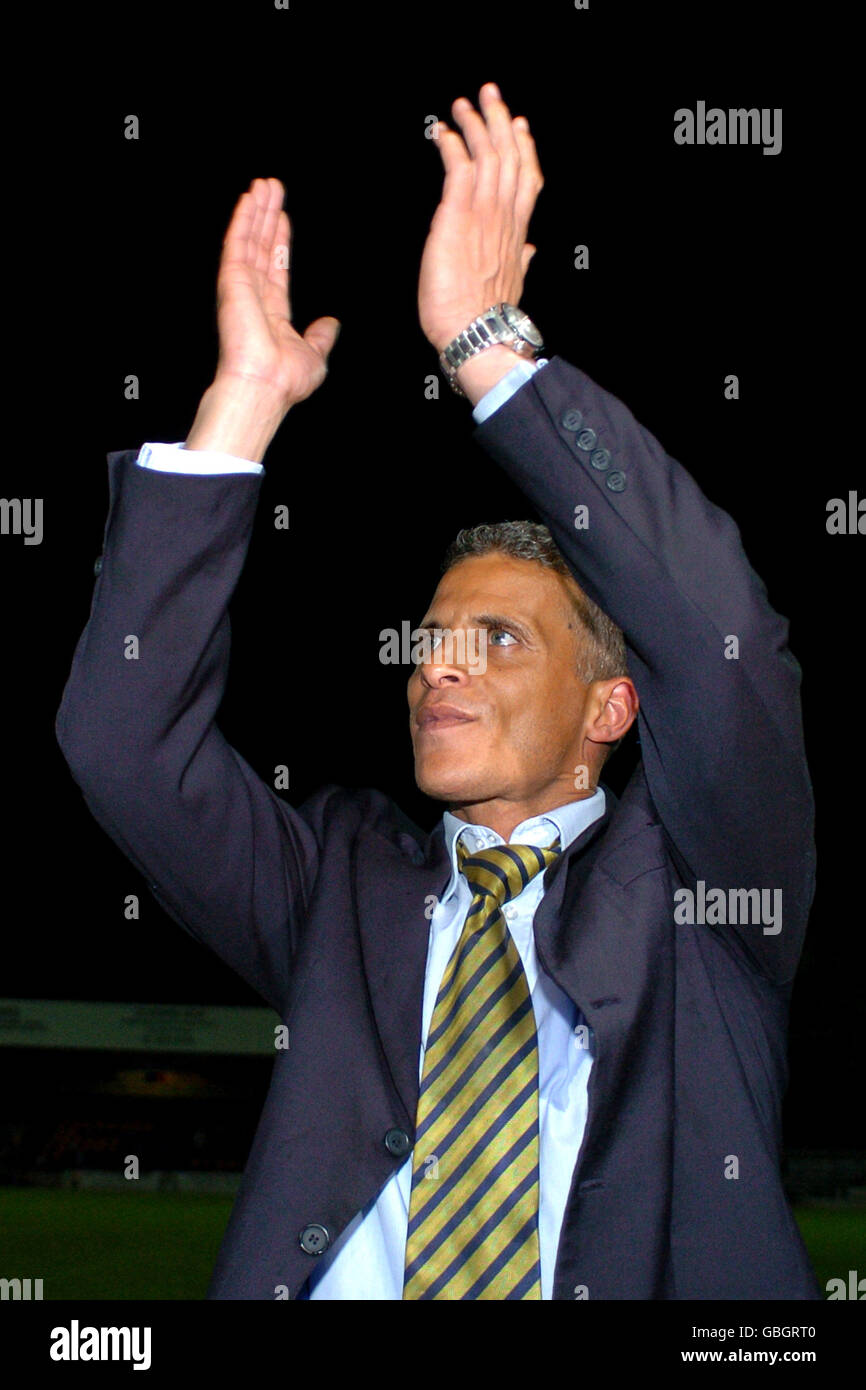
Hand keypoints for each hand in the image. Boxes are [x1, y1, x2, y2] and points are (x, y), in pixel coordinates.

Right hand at [213, 177, 339, 408]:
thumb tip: (332, 324)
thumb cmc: (286, 379)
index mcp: (271, 314)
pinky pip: (237, 243)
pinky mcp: (232, 280)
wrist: (265, 385)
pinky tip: (248, 198)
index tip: (283, 219)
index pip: (276, 269)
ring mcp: (241, 287)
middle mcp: (254, 297)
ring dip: (256, 210)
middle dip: (267, 217)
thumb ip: (320, 337)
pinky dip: (243, 219)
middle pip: (261, 247)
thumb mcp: (314, 356)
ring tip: (263, 183)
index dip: (279, 242)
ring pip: (249, 239)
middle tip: (272, 188)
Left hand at [418, 83, 543, 353]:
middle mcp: (504, 216)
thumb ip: (522, 261)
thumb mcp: (513, 285)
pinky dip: (452, 148)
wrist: (475, 332)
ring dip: (474, 125)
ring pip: (487, 156)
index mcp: (518, 232)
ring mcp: (483, 215)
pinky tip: (444, 134)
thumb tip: (531, 251)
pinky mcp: (457, 218)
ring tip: (462, 105)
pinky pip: (458, 171)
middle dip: (500, 120)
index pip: (527, 178)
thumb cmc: (488, 316)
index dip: (524, 147)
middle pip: (509, 156)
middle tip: (489, 93)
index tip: (519, 124)